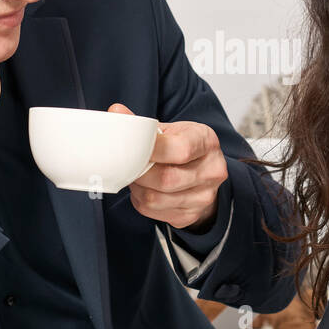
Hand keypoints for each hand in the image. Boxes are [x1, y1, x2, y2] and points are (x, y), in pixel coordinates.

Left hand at [109, 103, 227, 229]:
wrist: (205, 171)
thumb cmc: (186, 147)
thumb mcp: (172, 130)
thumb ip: (145, 126)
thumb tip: (117, 113)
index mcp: (207, 143)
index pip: (180, 150)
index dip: (150, 151)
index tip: (130, 147)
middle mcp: (212, 171)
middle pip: (166, 179)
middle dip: (139, 173)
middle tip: (126, 165)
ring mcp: (203, 196)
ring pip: (155, 199)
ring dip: (137, 188)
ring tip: (135, 176)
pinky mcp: (190, 215)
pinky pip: (154, 212)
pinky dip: (141, 200)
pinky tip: (143, 189)